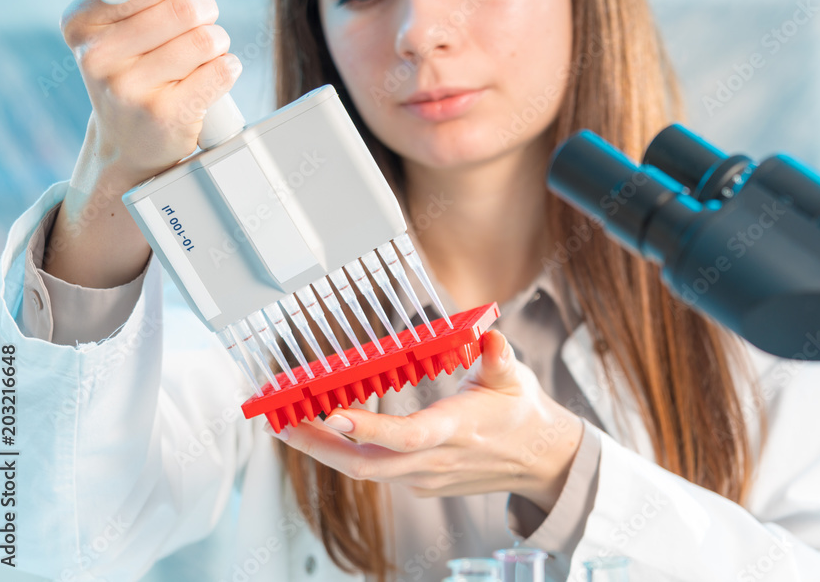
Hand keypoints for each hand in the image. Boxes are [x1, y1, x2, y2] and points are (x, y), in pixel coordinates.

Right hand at [45, 0, 241, 286]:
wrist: (130, 145)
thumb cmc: (131, 75)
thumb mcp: (113, 29)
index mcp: (81, 26)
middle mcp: (98, 58)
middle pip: (185, 7)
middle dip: (205, 13)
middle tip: (201, 25)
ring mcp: (130, 90)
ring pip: (208, 39)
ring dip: (217, 43)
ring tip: (204, 57)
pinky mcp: (166, 116)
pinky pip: (222, 70)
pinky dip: (228, 68)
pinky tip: (215, 75)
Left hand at [275, 330, 584, 512]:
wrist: (537, 459)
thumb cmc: (521, 413)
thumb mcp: (514, 378)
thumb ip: (498, 358)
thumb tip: (490, 336)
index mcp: (457, 430)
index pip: (407, 437)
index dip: (368, 429)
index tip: (332, 414)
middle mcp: (436, 460)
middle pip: (368, 464)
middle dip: (319, 447)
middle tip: (282, 424)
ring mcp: (425, 477)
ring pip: (365, 470)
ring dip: (324, 451)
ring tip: (288, 426)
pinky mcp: (419, 482)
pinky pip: (375, 471)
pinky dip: (346, 453)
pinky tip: (326, 434)